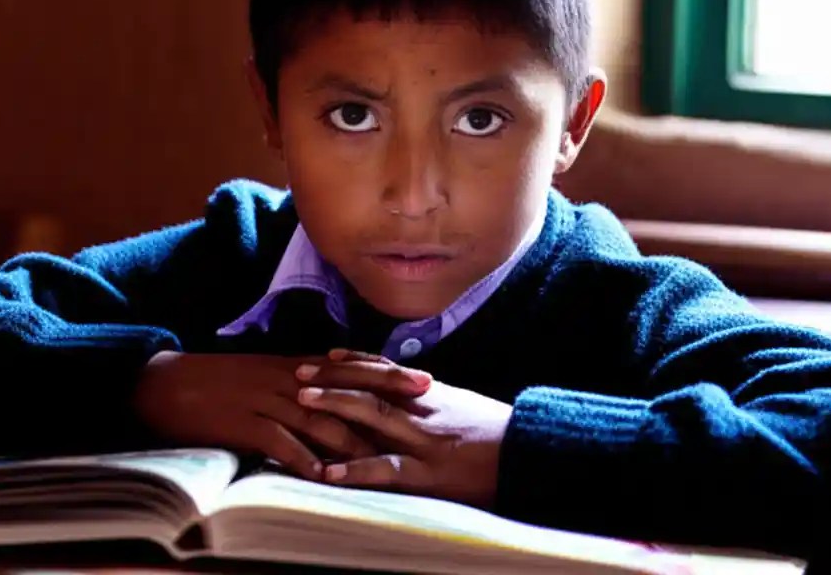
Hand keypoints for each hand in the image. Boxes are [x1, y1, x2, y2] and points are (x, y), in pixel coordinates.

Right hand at [134, 351, 430, 480]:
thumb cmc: (218, 383)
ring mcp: (264, 400)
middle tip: (424, 406)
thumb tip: (339, 398)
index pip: (351, 368)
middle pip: (346, 389)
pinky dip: (301, 459)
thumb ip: (303, 384)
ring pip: (318, 418)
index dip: (389, 373)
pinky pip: (277, 441)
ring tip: (385, 456)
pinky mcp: (241, 423)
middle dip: (387, 398)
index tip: (424, 378)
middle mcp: (286, 379)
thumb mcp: (265, 375)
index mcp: (294, 367)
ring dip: (352, 439)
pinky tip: (322, 475)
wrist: (166, 384)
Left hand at [296, 353, 511, 508]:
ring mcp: (423, 441)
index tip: (326, 355)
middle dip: (332, 379)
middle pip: (370, 388)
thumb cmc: (500, 434)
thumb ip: (436, 400)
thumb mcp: (467, 406)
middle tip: (297, 373)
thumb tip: (415, 392)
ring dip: (334, 407)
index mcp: (433, 395)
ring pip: (372, 418)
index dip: (355, 362)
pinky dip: (355, 470)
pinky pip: (386, 470)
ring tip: (301, 404)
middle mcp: (423, 411)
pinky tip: (328, 473)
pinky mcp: (428, 475)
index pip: (386, 372)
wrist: (533, 454)